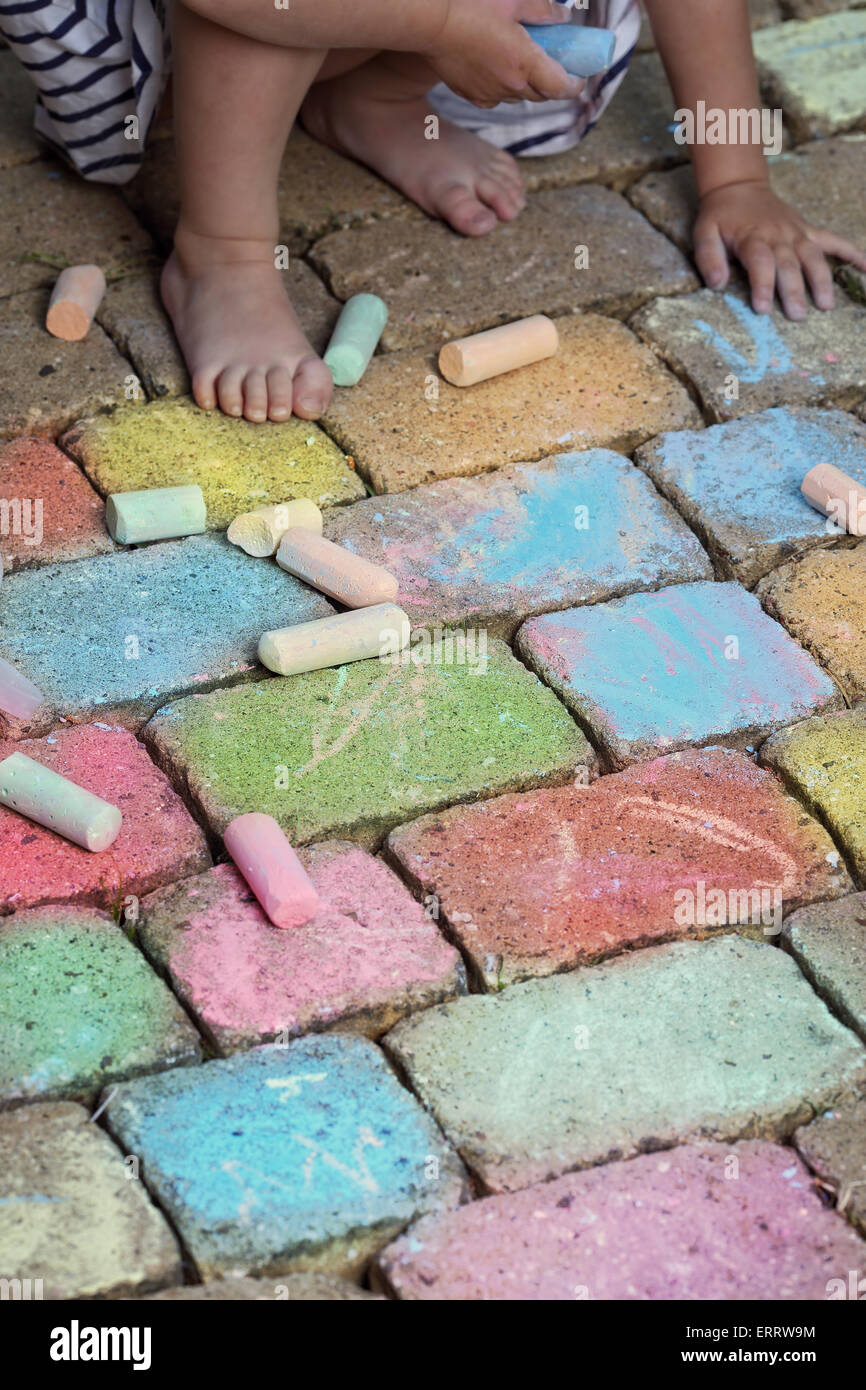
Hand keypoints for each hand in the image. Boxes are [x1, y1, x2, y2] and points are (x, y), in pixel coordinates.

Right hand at [423, 0, 585, 107]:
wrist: (431, 22)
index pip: (560, 87)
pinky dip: (503, 88)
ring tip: (524, 65)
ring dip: (527, 85)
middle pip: (541, 95)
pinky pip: (495, 98)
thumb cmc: (472, 6)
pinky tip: (498, 71)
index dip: (575, 85)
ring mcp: (489, 93)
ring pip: (518, 97)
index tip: (580, 78)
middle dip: (553, 84)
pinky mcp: (470, 94)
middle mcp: (510, 86)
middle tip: (555, 68)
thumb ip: (543, 10)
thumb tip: (562, 17)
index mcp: (525, 64)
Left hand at [693, 178, 865, 320]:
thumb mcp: (703, 233)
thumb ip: (708, 258)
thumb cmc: (720, 217)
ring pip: (813, 256)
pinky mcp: (807, 231)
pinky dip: (853, 252)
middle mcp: (778, 236)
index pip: (760, 263)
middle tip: (797, 316)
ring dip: (821, 279)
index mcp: (752, 238)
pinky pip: (833, 241)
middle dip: (794, 290)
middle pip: (789, 264)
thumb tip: (717, 284)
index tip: (762, 308)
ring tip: (826, 305)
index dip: (762, 285)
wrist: (739, 187)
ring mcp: (796, 233)